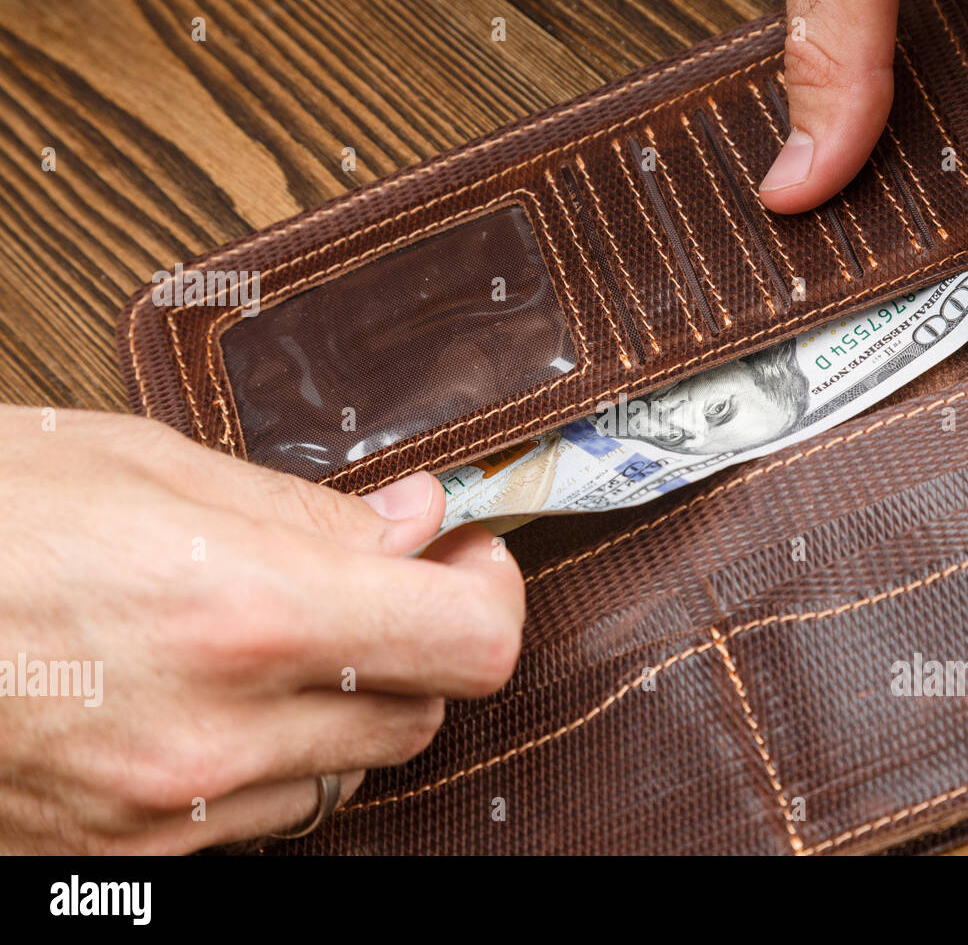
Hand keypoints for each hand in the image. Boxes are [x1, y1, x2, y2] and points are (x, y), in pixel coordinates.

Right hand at [0, 405, 524, 852]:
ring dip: (349, 704)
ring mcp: (171, 811)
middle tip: (378, 582)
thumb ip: (306, 510)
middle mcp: (218, 732)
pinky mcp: (124, 854)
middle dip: (419, 644)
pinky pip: (266, 816)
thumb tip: (416, 523)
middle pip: (421, 712)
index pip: (467, 641)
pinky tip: (218, 695)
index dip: (489, 593)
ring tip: (277, 635)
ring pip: (350, 771)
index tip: (466, 558)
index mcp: (241, 612)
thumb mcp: (143, 467)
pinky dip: (277, 758)